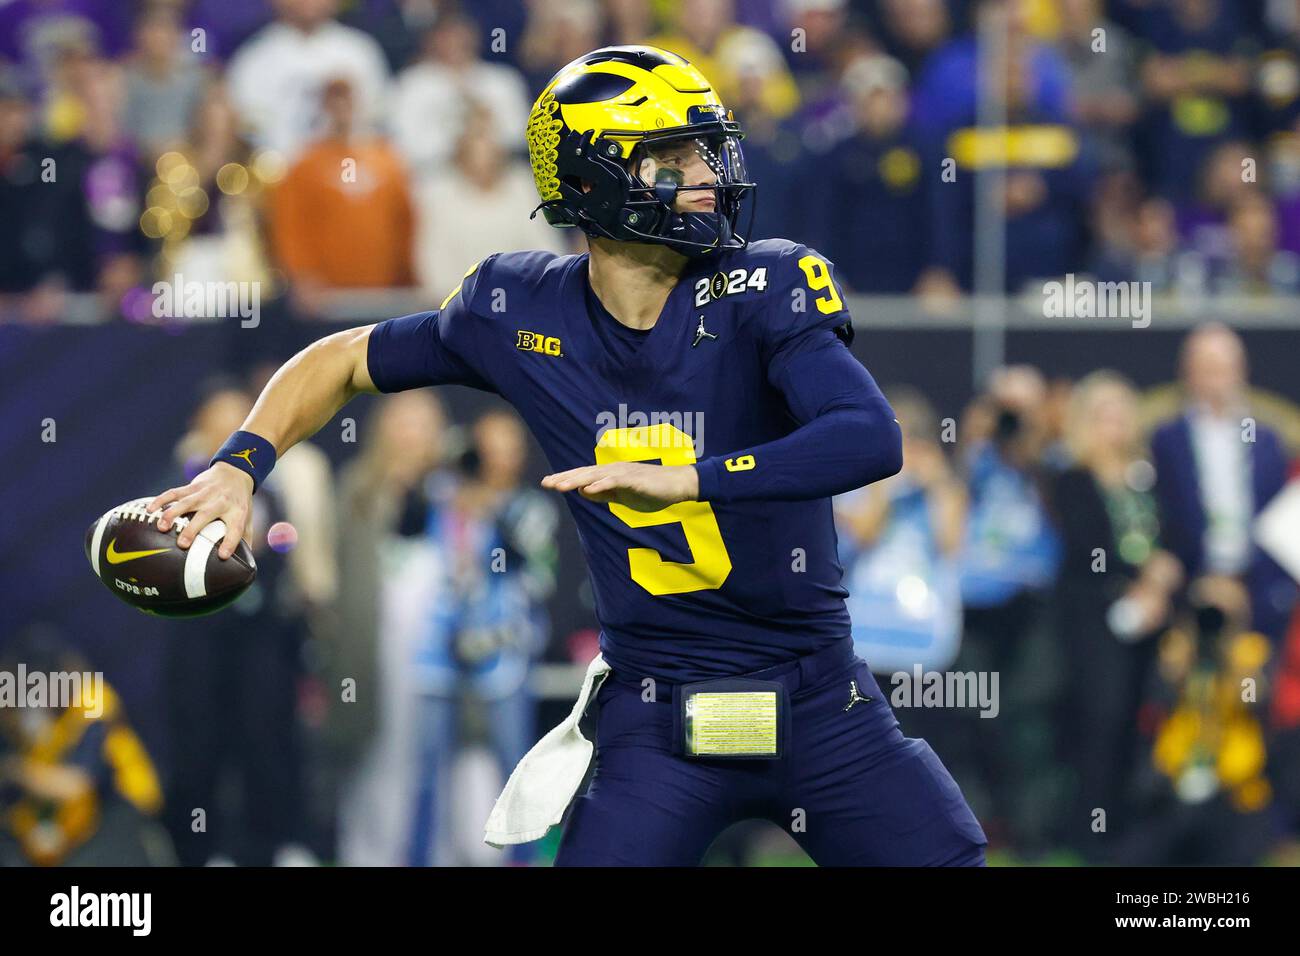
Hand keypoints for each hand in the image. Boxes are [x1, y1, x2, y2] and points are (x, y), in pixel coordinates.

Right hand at [147, 461, 253, 558]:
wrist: (236, 472)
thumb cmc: (240, 502)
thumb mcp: (248, 519)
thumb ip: (245, 540)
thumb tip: (242, 566)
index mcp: (237, 512)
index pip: (236, 529)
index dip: (230, 542)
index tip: (222, 556)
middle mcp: (221, 502)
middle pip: (206, 515)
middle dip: (193, 529)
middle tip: (181, 544)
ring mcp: (205, 492)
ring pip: (186, 502)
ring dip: (172, 514)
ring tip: (161, 528)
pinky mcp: (193, 486)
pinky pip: (175, 492)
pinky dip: (161, 500)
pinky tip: (150, 510)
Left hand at [541, 462, 698, 511]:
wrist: (679, 485)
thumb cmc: (653, 491)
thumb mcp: (624, 497)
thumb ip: (605, 494)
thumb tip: (583, 492)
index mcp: (610, 475)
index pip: (583, 476)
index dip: (565, 478)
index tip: (547, 483)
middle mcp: (614, 470)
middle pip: (584, 474)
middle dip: (564, 478)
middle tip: (545, 483)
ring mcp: (624, 473)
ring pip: (595, 476)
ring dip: (576, 480)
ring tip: (560, 485)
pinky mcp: (635, 480)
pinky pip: (615, 482)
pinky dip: (600, 485)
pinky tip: (587, 490)